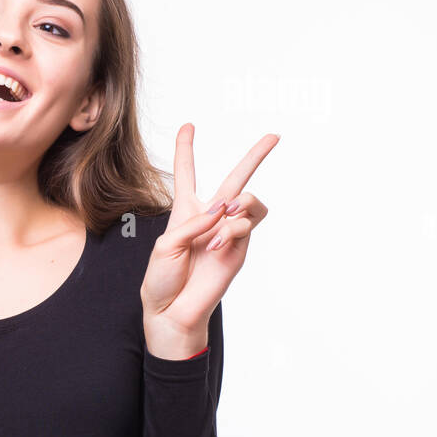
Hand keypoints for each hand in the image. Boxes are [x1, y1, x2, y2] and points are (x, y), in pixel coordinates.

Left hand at [140, 124, 277, 355]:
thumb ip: (192, 223)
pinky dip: (232, 229)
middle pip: (235, 179)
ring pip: (249, 201)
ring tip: (223, 220)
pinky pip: (246, 225)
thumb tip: (223, 211)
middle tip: (274, 135)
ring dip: (239, 203)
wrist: (173, 310)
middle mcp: (210, 217)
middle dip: (255, 156)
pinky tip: (217, 244)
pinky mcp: (241, 248)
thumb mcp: (164, 245)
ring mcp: (228, 232)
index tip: (188, 126)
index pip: (186, 174)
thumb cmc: (162, 280)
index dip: (186, 149)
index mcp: (184, 212)